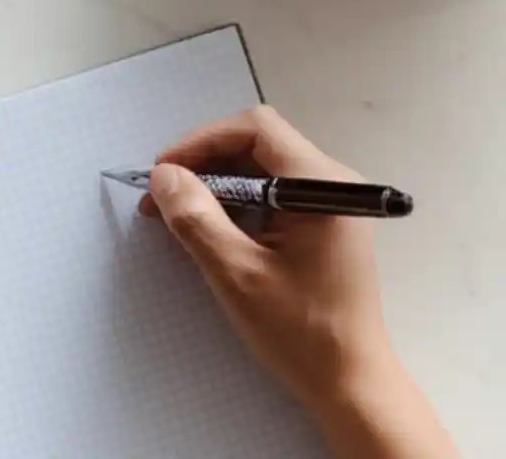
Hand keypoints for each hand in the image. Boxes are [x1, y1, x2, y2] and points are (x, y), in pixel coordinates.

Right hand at [139, 106, 388, 407]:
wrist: (349, 381)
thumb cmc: (298, 330)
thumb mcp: (236, 273)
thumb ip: (196, 218)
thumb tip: (163, 176)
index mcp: (321, 185)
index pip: (255, 129)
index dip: (202, 141)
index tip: (164, 173)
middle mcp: (332, 183)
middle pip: (257, 145)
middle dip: (203, 163)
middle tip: (161, 197)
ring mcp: (330, 203)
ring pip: (261, 169)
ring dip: (215, 185)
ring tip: (176, 216)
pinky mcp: (323, 224)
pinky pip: (271, 194)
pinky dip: (234, 204)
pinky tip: (208, 230)